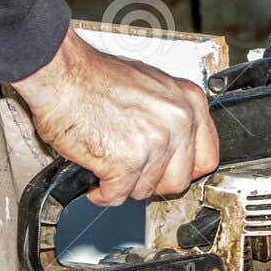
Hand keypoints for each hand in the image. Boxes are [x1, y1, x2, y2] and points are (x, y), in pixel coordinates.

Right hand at [10, 28, 218, 205]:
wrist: (62, 74)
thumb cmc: (97, 76)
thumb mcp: (153, 86)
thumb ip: (171, 116)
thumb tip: (175, 142)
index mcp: (190, 103)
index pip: (207, 158)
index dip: (185, 170)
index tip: (171, 172)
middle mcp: (178, 124)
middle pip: (178, 181)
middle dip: (153, 182)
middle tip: (134, 173)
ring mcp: (154, 145)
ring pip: (145, 190)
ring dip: (124, 184)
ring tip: (109, 166)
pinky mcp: (125, 164)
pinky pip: (117, 196)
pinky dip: (102, 193)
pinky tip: (96, 180)